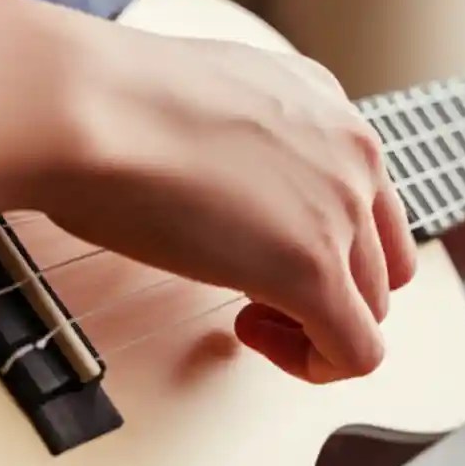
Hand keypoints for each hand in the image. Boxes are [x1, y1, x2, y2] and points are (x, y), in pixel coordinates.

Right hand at [28, 5, 416, 383]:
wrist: (84, 105)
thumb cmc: (110, 101)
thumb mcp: (208, 101)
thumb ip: (246, 142)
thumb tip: (234, 188)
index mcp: (326, 105)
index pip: (369, 199)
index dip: (325, 244)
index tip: (261, 250)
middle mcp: (352, 152)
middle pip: (380, 260)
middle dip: (328, 291)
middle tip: (255, 296)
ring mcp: (341, 211)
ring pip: (372, 307)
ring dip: (313, 326)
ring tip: (244, 316)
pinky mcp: (314, 270)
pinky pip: (356, 353)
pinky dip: (314, 365)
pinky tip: (250, 335)